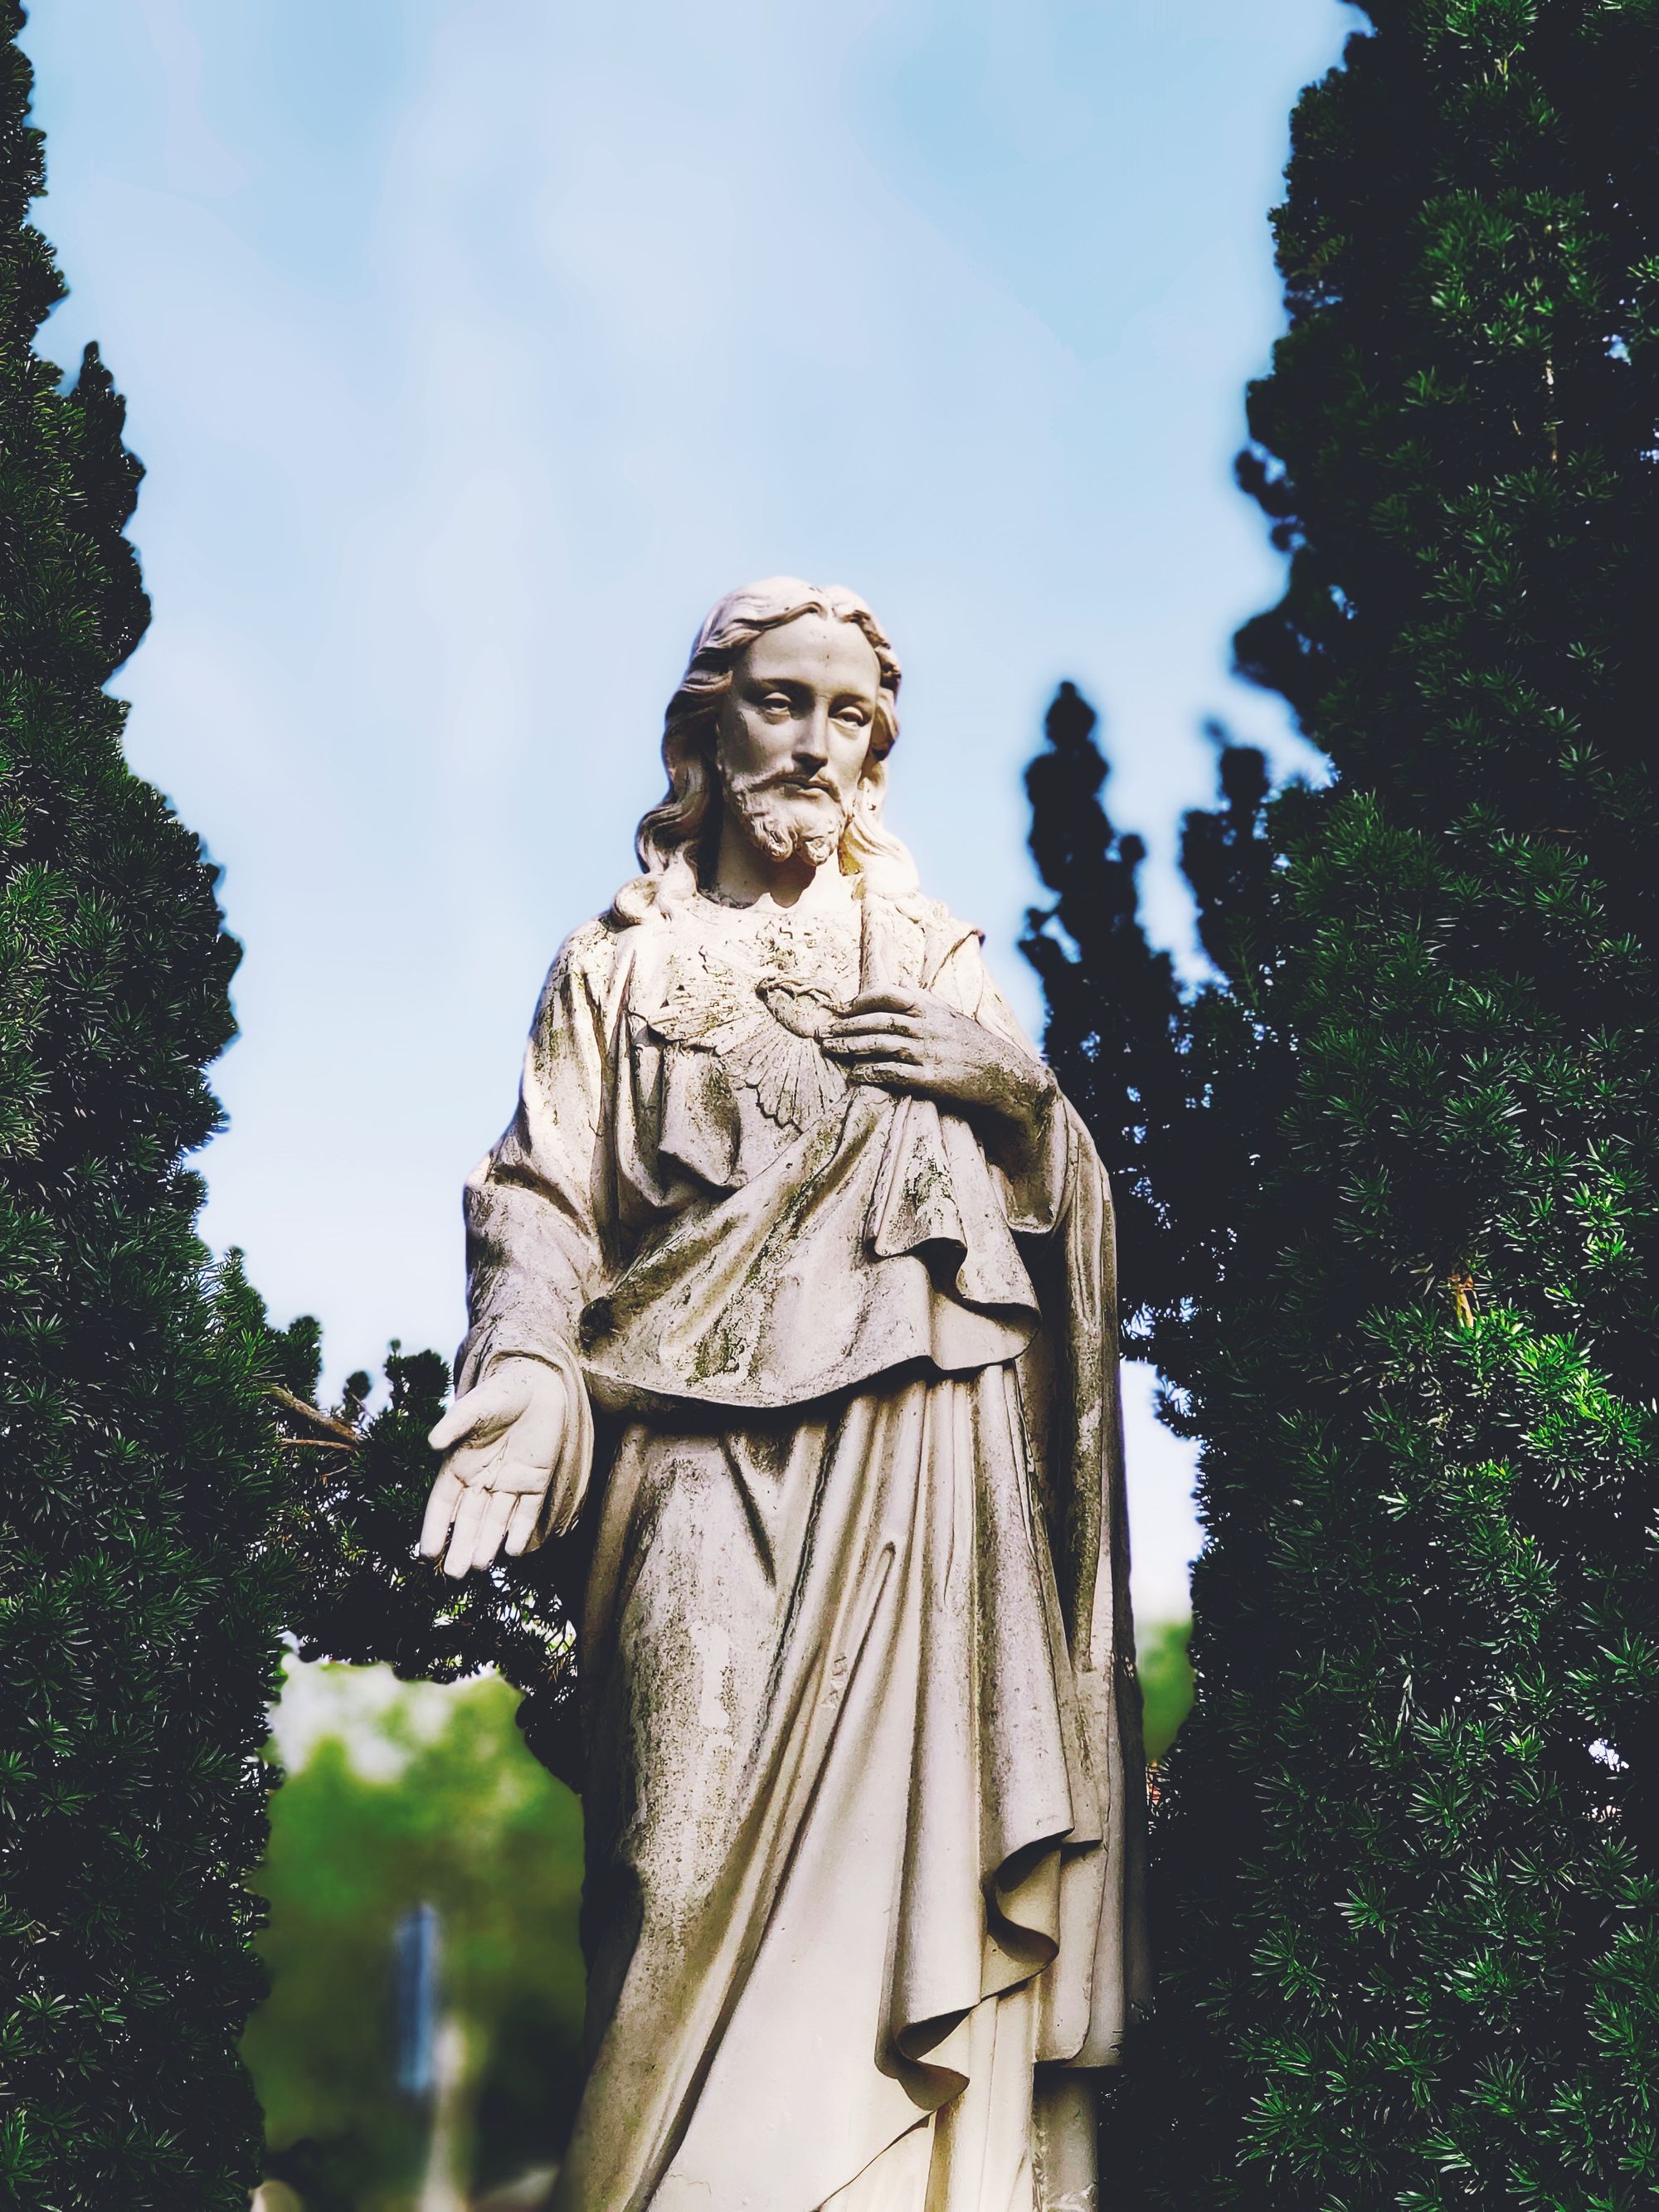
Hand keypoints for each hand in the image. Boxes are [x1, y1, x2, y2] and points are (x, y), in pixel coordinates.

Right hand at [420, 1355, 575, 1579]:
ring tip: (479, 1567)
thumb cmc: (501, 1392)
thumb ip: (456, 1423)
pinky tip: (512, 1550)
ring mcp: (510, 1483)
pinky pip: (528, 1511)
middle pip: (469, 1520)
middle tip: (454, 1575)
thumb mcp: (477, 1406)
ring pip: (496, 1521)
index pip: (443, 1503)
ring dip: (487, 1544)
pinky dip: (520, 1530)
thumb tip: (432, 1443)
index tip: (427, 1553)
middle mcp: (483, 1479)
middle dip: (461, 1546)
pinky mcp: (537, 1482)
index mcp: (460, 1464)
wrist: (539, 1385)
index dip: (435, 1527)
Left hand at [823, 988, 1054, 1133]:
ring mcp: (929, 1052)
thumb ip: (924, 1005)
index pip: (889, 994)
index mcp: (932, 1006)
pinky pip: (892, 1074)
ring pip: (879, 1046)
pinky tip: (854, 1076)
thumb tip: (896, 989)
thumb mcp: (952, 1016)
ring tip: (829, 1049)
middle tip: (821, 1031)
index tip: (842, 1008)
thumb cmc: (975, 1046)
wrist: (1005, 1075)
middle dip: (845, 1026)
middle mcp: (928, 1026)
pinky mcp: (931, 1078)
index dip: (861, 1000)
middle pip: (877, 1022)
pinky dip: (870, 1074)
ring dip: (850, 1048)